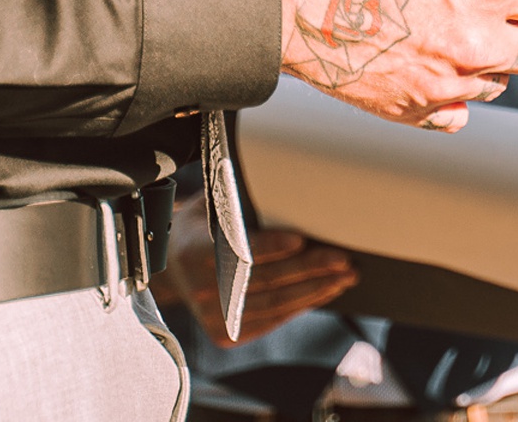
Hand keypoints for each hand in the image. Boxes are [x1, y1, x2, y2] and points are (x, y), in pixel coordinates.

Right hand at [159, 199, 353, 342]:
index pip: (238, 250)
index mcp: (195, 251)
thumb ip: (237, 202)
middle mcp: (202, 288)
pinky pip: (271, 320)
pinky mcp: (225, 334)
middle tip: (342, 260)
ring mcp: (213, 316)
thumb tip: (282, 183)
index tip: (301, 240)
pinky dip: (300, 306)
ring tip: (344, 277)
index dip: (271, 246)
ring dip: (314, 291)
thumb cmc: (202, 230)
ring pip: (273, 305)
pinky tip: (323, 292)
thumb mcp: (210, 206)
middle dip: (309, 270)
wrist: (173, 270)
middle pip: (264, 281)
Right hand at [269, 0, 517, 128]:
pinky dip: (451, 95)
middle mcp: (474, 41)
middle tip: (492, 16)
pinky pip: (458, 114)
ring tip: (441, 35)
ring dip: (485, 63)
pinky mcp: (415, 111)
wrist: (285, 0)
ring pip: (498, 84)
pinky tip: (424, 65)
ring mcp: (446, 83)